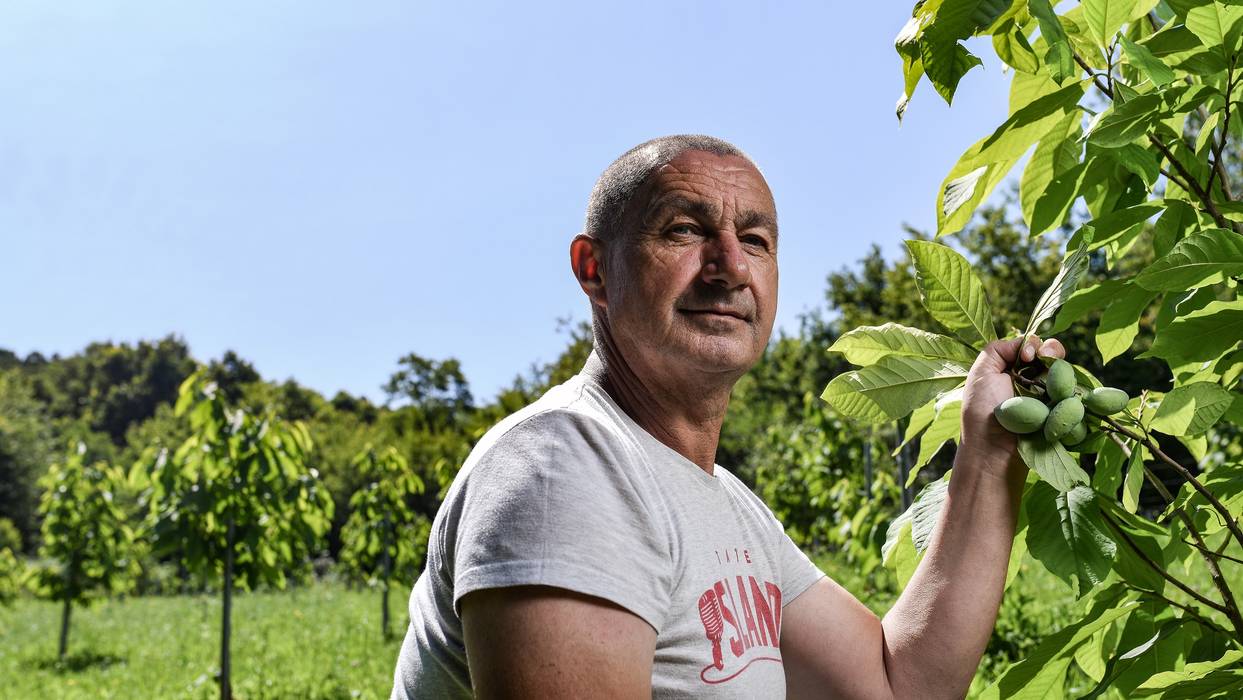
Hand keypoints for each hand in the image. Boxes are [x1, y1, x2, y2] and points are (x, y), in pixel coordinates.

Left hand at [958, 335, 1065, 479]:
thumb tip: (1026, 342)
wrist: (993, 451)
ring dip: (1064, 369)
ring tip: (1055, 375)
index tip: (1027, 355)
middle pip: (1054, 358)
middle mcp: (1032, 384)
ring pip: (1067, 375)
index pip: (1033, 348)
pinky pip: (1077, 398)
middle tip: (1046, 358)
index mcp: (1013, 372)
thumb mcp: (981, 374)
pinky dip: (1074, 390)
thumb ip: (998, 349)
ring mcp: (1049, 400)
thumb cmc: (982, 413)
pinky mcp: (1061, 416)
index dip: (1034, 345)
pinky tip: (1066, 392)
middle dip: (1053, 351)